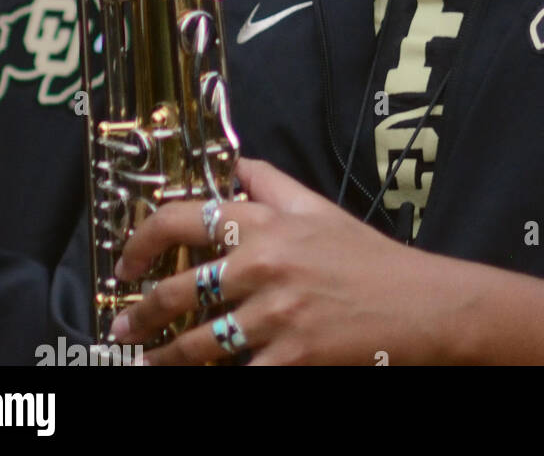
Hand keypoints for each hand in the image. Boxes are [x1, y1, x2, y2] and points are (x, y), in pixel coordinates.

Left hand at [109, 158, 458, 365]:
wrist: (417, 305)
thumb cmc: (367, 258)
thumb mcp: (319, 208)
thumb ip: (271, 184)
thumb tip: (233, 164)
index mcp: (267, 224)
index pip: (183, 219)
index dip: (142, 240)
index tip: (128, 261)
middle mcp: (264, 266)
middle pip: (179, 290)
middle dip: (142, 313)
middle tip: (126, 325)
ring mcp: (275, 316)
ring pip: (195, 343)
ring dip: (163, 356)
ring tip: (147, 361)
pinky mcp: (288, 361)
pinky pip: (234, 376)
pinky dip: (212, 379)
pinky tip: (196, 379)